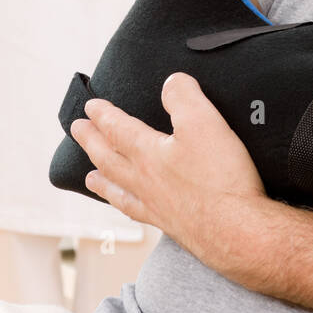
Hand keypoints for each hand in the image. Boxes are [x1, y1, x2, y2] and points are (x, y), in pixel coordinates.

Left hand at [69, 72, 266, 270]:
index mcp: (148, 154)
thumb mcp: (204, 122)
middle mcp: (144, 181)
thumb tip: (170, 82)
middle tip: (77, 131)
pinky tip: (130, 207)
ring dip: (101, 178)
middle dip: (91, 141)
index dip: (103, 115)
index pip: (118, 129)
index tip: (90, 107)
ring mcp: (154, 205)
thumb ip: (183, 97)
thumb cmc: (220, 178)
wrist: (235, 230)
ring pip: (117, 189)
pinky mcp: (170, 224)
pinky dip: (125, 206)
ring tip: (90, 177)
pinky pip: (136, 212)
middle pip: (108, 158)